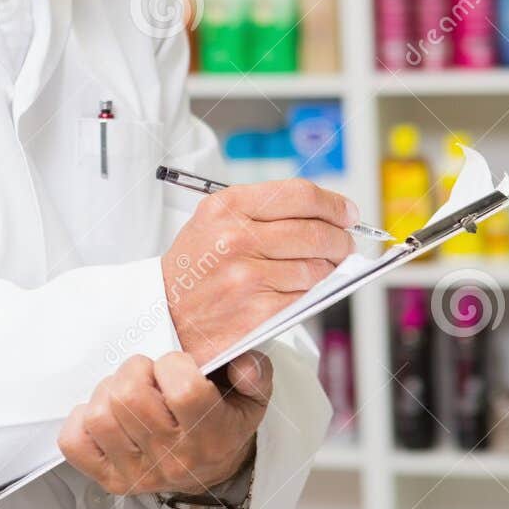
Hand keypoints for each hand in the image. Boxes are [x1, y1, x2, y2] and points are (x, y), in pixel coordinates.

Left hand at [57, 350, 272, 497]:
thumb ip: (255, 373)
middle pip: (129, 396)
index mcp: (209, 434)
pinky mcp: (111, 479)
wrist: (210, 472)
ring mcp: (138, 472)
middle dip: (134, 371)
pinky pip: (74, 443)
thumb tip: (241, 362)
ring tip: (128, 395)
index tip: (177, 366)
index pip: (182, 388)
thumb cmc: (223, 425)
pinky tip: (107, 417)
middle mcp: (172, 457)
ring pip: (99, 415)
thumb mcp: (251, 398)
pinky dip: (82, 421)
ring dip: (108, 393)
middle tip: (148, 376)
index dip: (173, 364)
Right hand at [162, 179, 356, 363]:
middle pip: (315, 232)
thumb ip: (262, 212)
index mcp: (227, 207)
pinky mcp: (256, 312)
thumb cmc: (193, 268)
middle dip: (340, 240)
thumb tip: (324, 216)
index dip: (333, 204)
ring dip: (328, 272)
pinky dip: (310, 297)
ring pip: (316, 269)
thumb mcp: (213, 221)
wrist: (162, 313)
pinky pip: (304, 299)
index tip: (347, 213)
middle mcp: (236, 237)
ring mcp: (247, 276)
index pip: (299, 195)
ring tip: (323, 271)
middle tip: (344, 245)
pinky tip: (302, 293)